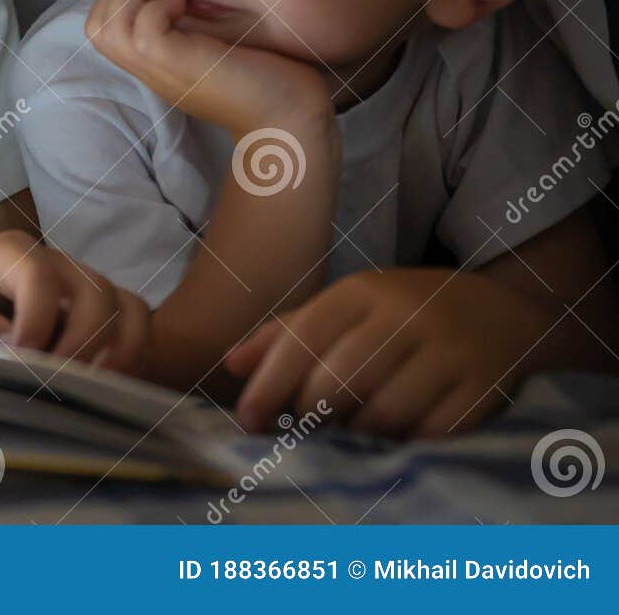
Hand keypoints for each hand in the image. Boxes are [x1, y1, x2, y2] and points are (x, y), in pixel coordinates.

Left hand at [0, 229, 149, 372]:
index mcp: (9, 253)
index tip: (21, 359)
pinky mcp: (105, 306)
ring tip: (84, 384)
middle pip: (94, 290)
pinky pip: (139, 321)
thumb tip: (6, 340)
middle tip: (53, 378)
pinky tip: (102, 381)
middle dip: (80, 341)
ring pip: (124, 305)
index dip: (36, 321)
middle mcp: (56, 260)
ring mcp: (85, 282)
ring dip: (112, 350)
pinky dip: (130, 353)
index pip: (38, 276)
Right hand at [85, 0, 332, 135]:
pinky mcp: (179, 65)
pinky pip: (142, 29)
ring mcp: (160, 70)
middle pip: (94, 25)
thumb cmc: (267, 82)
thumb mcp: (219, 46)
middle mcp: (149, 68)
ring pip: (106, 26)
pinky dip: (161, 8)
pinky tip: (191, 11)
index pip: (99, 25)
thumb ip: (195, 25)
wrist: (289, 120)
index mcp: (154, 62)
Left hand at [225, 269, 550, 437]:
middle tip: (303, 428)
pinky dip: (404, 443)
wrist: (504, 313)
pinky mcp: (484, 387)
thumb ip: (288, 334)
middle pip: (338, 378)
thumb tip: (231, 365)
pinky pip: (430, 432)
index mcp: (363, 292)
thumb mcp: (346, 308)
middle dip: (310, 413)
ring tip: (349, 430)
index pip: (303, 338)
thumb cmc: (403, 316)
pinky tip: (394, 439)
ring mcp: (449, 351)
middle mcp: (406, 315)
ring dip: (356, 433)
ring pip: (383, 411)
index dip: (270, 383)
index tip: (248, 420)